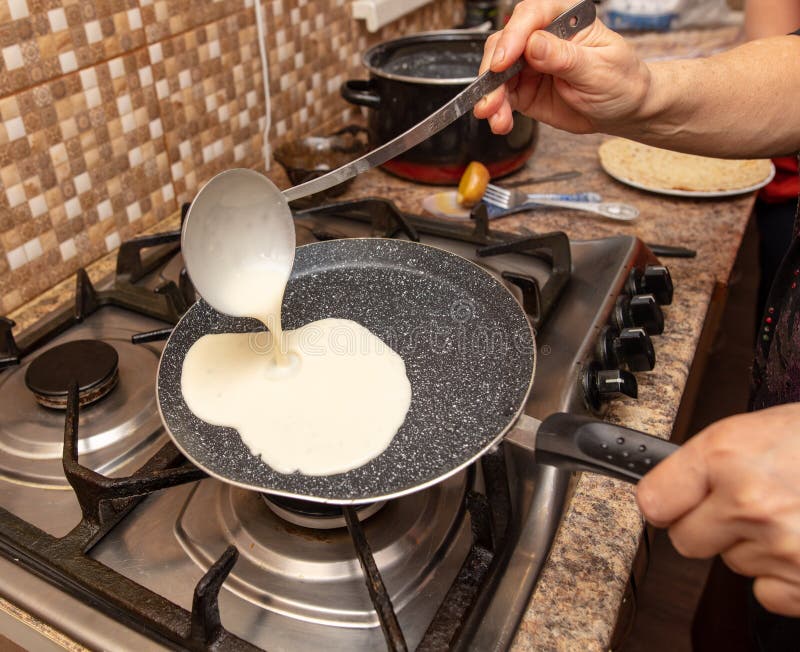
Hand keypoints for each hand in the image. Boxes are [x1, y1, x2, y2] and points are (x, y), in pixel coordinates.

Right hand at [473, 0, 651, 135]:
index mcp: (566, 19)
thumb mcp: (599, 69)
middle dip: (493, 71)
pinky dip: (497, 111)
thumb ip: (566, 58)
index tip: (504, 61)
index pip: (532, 16)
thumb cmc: (620, 80)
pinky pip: (502, 97)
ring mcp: (530, 65)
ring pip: (497, 73)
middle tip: (491, 97)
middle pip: (505, 44)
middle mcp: (543, 38)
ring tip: (495, 117)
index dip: (513, 36)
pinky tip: (500, 122)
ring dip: (491, 96)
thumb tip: (534, 45)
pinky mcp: (523, 90)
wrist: (623, 110)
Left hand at [637, 404, 799, 616]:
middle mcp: (749, 503)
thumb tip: (673, 488)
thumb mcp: (763, 428)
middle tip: (744, 506)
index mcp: (728, 455)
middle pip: (686, 540)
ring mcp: (782, 548)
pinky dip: (784, 577)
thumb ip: (712, 462)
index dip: (665, 501)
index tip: (672, 501)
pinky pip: (767, 594)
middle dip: (708, 526)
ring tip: (793, 514)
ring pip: (732, 565)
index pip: (654, 500)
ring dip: (754, 547)